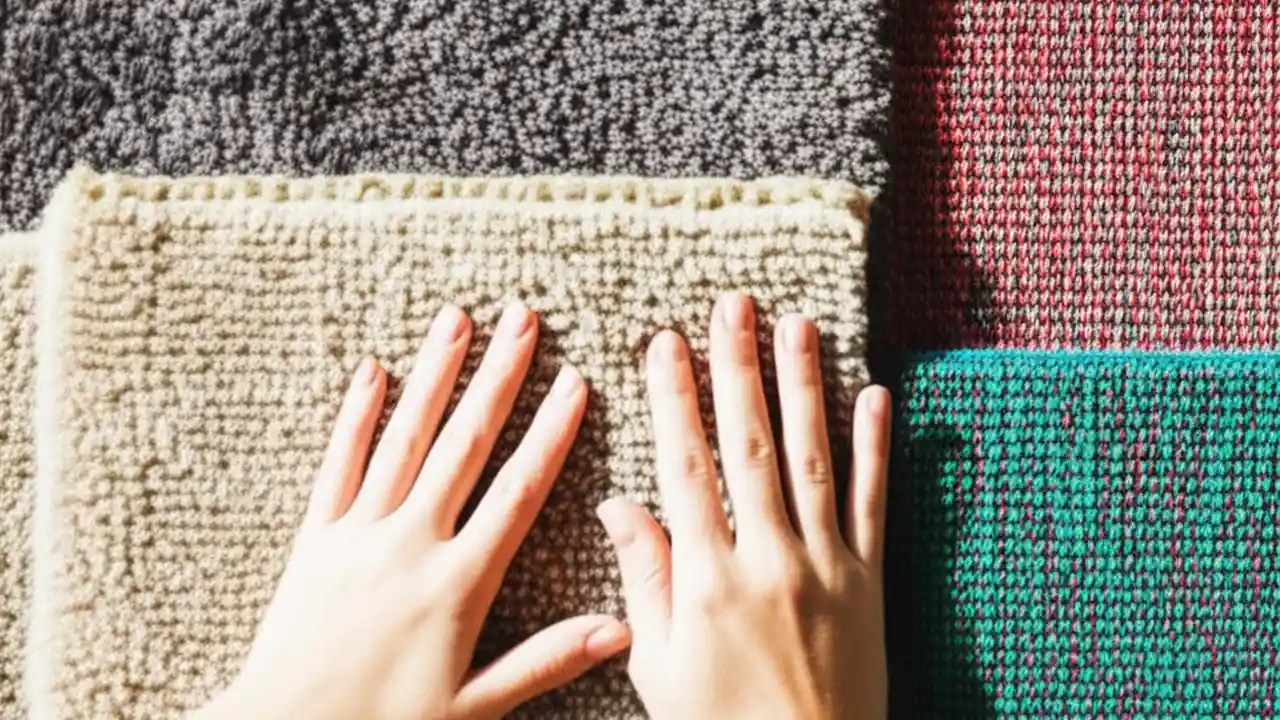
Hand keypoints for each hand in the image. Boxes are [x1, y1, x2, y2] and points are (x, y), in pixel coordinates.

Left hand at [195, 302, 629, 719]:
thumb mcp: (474, 707)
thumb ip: (544, 661)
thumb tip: (619, 631)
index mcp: (459, 583)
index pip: (517, 491)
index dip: (549, 433)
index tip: (575, 382)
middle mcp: (411, 543)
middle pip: (464, 445)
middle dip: (498, 377)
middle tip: (522, 320)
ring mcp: (360, 533)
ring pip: (404, 439)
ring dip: (434, 375)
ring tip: (457, 320)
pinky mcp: (316, 537)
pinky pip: (339, 464)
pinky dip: (357, 416)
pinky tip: (373, 371)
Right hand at [598, 293, 890, 719]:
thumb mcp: (659, 667)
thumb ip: (644, 581)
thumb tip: (618, 505)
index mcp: (708, 580)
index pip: (686, 468)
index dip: (674, 400)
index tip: (665, 344)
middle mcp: (769, 560)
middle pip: (750, 446)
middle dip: (739, 369)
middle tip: (733, 306)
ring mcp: (826, 566)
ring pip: (813, 459)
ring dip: (804, 387)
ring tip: (798, 325)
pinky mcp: (869, 583)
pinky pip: (873, 503)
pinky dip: (876, 447)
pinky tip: (876, 395)